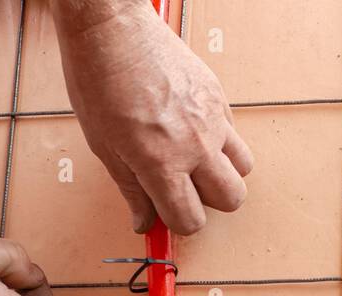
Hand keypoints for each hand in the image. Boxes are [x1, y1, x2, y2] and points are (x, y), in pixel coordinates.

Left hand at [53, 0, 253, 234]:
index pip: (191, 219)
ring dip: (224, 173)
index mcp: (161, 163)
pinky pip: (234, 133)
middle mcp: (195, 145)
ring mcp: (213, 120)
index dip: (180, 223)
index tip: (169, 213)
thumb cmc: (98, 80)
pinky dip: (220, 142)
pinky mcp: (218, 97)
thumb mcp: (104, 146)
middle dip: (210, 202)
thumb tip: (143, 222)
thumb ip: (130, 189)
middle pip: (231, 199)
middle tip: (187, 190)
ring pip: (244, 168)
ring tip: (198, 163)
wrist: (112, 27)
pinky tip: (192, 131)